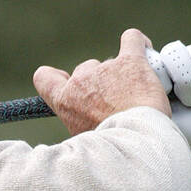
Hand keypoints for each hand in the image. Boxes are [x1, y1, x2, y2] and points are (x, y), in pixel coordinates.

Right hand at [33, 28, 170, 135]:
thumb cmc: (111, 150)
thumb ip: (81, 124)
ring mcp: (105, 69)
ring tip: (138, 93)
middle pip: (85, 71)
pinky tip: (145, 49)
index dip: (55, 77)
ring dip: (121, 73)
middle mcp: (81, 81)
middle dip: (99, 83)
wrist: (136, 145)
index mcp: (65, 101)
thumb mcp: (82, 142)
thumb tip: (88, 125)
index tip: (68, 81)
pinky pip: (132, 39)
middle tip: (117, 103)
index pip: (45, 78)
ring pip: (110, 63)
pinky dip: (140, 43)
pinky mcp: (131, 62)